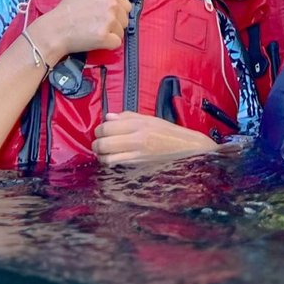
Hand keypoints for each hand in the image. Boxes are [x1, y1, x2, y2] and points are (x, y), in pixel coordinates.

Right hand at [31, 0, 130, 61]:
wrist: (55, 29)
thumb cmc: (67, 7)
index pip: (125, 6)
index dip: (113, 12)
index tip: (97, 14)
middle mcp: (112, 5)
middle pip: (124, 19)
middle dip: (112, 24)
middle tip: (94, 23)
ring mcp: (109, 22)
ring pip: (121, 31)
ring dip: (110, 34)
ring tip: (93, 30)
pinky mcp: (106, 37)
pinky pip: (116, 43)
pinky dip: (107, 44)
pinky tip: (94, 39)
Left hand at [91, 112, 220, 164]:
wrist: (187, 149)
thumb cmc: (169, 132)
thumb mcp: (150, 119)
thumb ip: (128, 117)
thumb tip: (108, 117)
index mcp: (140, 125)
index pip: (108, 127)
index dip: (99, 129)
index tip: (100, 130)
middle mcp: (137, 140)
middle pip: (104, 143)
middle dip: (96, 143)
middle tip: (98, 142)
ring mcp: (137, 155)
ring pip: (108, 158)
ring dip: (101, 155)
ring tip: (103, 152)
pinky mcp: (139, 166)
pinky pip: (117, 165)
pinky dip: (109, 162)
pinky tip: (111, 159)